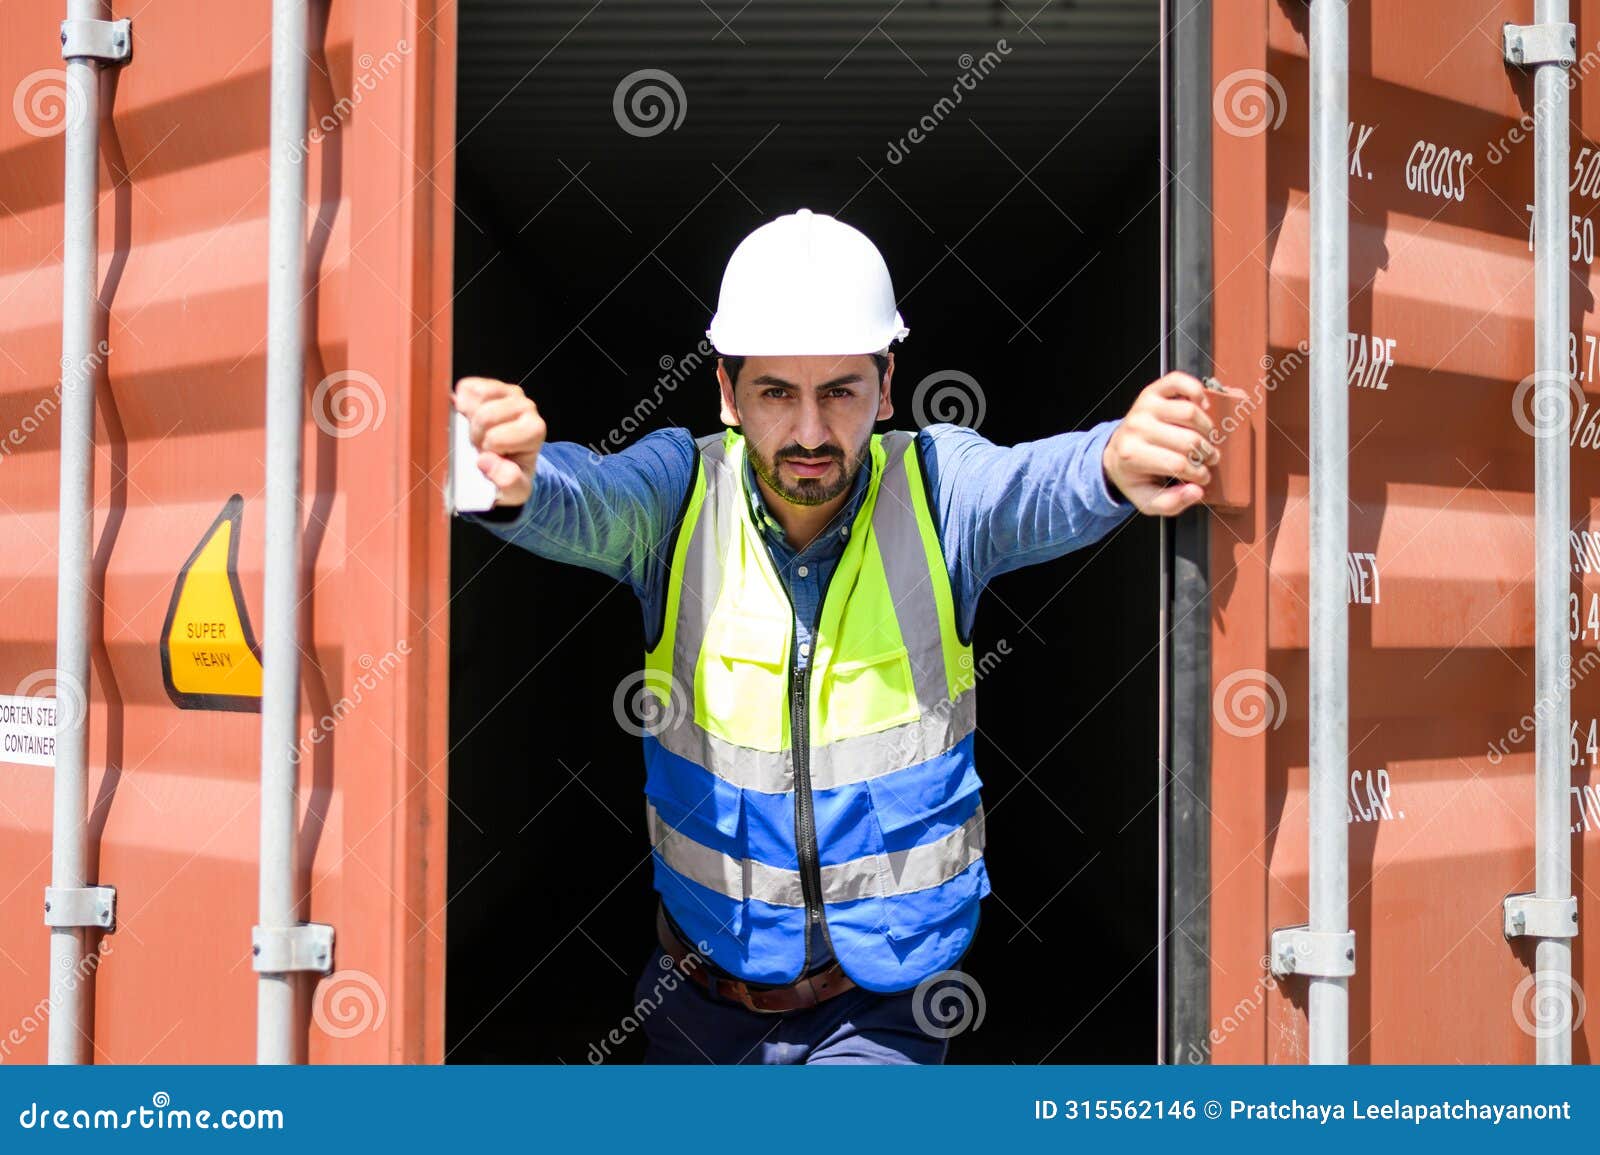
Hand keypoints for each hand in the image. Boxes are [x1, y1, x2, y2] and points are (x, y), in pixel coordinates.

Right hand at [452, 376, 545, 506]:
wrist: (510, 462)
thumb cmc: (512, 474)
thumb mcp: (515, 490)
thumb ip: (506, 481)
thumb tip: (485, 461)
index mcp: (534, 430)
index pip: (495, 438)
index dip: (486, 451)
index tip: (493, 457)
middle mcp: (526, 406)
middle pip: (483, 417)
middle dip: (476, 436)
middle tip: (482, 446)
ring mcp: (509, 392)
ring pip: (473, 399)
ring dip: (468, 420)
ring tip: (478, 433)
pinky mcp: (491, 385)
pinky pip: (466, 387)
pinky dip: (461, 404)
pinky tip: (470, 418)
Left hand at [1101, 372, 1238, 516]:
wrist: (1115, 453)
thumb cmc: (1136, 476)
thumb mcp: (1148, 500)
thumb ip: (1172, 504)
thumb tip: (1197, 492)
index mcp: (1131, 456)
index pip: (1178, 464)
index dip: (1198, 473)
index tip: (1203, 478)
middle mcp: (1136, 427)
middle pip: (1188, 440)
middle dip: (1206, 454)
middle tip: (1209, 460)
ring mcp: (1144, 406)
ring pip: (1190, 412)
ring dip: (1207, 429)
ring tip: (1206, 440)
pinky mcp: (1152, 391)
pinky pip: (1180, 381)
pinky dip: (1197, 390)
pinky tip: (1202, 407)